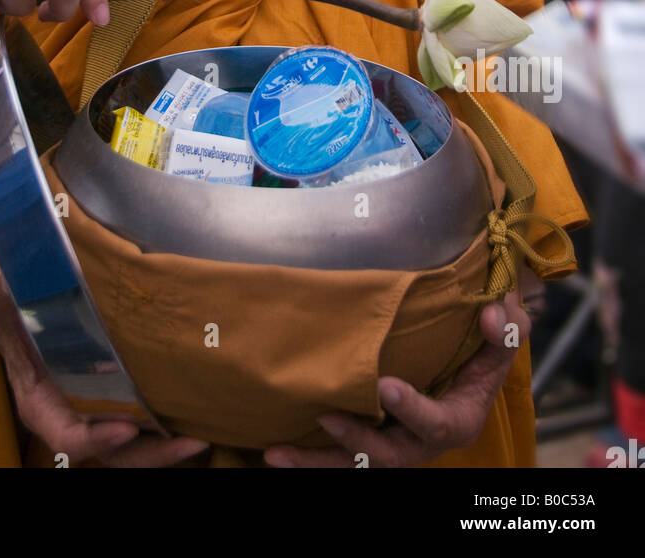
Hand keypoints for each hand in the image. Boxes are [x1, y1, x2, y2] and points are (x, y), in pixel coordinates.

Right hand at [0, 268, 207, 467]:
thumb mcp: (10, 311)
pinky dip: (168, 425)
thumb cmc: (21, 320)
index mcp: (44, 407)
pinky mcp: (120, 402)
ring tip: (199, 438)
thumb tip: (0, 278)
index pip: (67, 437)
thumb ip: (7, 302)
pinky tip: (199, 416)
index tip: (127, 429)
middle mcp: (74, 419)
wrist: (32, 320)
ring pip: (133, 446)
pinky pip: (146, 423)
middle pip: (112, 452)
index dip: (95, 439)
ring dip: (165, 446)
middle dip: (150, 454)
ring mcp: (99, 415)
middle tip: (189, 442)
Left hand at [264, 288, 530, 467]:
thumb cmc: (483, 347)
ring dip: (313, 461)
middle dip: (355, 443)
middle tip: (325, 418)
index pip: (434, 423)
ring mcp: (391, 444)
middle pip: (387, 457)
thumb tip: (491, 311)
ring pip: (352, 465)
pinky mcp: (367, 439)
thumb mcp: (504, 337)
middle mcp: (420, 442)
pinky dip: (305, 455)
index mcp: (456, 422)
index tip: (385, 385)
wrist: (466, 365)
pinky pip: (335, 456)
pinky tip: (269, 448)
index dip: (412, 408)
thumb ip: (506, 327)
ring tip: (275, 452)